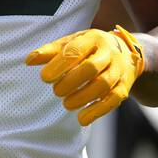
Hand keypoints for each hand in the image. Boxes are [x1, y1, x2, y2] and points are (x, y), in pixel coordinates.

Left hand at [26, 26, 145, 125]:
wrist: (128, 52)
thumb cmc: (90, 48)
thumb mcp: (72, 42)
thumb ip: (50, 52)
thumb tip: (29, 61)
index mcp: (93, 38)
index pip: (75, 50)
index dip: (58, 65)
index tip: (44, 78)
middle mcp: (108, 52)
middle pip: (91, 68)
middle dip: (70, 82)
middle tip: (56, 91)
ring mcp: (119, 69)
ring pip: (103, 85)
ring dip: (82, 97)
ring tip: (66, 104)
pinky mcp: (124, 86)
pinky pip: (113, 100)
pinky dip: (97, 111)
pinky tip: (82, 119)